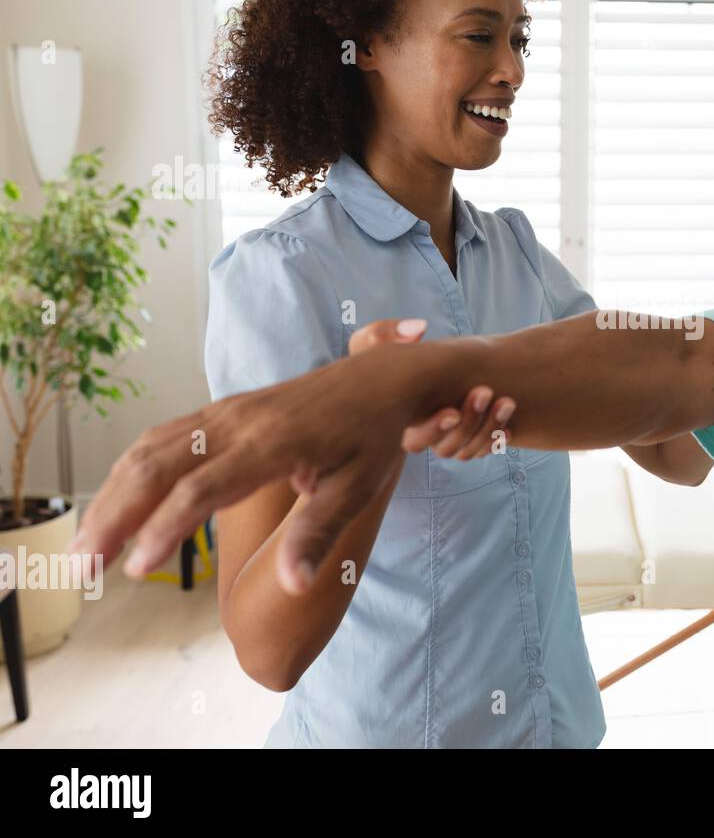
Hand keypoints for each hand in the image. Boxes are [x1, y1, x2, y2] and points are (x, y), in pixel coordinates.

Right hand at [66, 325, 436, 595]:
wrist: (380, 378)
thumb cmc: (372, 436)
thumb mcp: (357, 488)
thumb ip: (317, 534)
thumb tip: (293, 586)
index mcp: (271, 444)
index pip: (201, 489)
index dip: (164, 529)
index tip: (135, 568)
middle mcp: (237, 422)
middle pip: (156, 467)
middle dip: (113, 517)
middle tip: (81, 568)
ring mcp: (225, 413)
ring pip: (149, 450)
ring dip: (111, 496)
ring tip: (84, 545)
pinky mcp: (221, 412)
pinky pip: (162, 438)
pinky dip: (129, 471)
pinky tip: (114, 502)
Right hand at [349, 320, 514, 460]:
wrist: (407, 374)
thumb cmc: (384, 359)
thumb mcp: (371, 346)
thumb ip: (381, 334)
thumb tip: (418, 328)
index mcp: (399, 423)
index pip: (416, 441)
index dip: (435, 429)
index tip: (453, 410)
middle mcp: (422, 438)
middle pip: (448, 448)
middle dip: (470, 424)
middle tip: (486, 392)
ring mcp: (443, 440)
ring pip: (468, 450)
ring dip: (490, 429)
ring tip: (507, 402)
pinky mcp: (463, 438)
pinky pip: (480, 450)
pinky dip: (495, 440)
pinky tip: (509, 428)